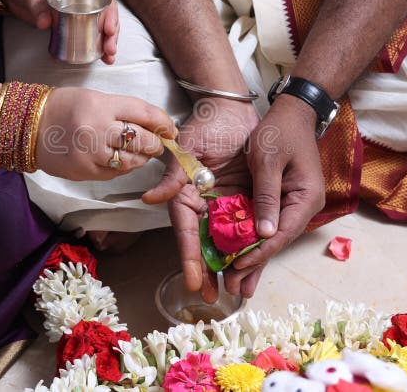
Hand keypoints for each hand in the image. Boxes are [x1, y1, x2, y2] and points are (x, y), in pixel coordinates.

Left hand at [0, 0, 119, 63]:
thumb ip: (37, 2)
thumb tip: (45, 24)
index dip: (109, 11)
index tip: (108, 29)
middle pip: (105, 11)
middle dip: (111, 32)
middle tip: (109, 49)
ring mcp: (77, 6)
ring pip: (98, 24)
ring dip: (104, 41)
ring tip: (108, 58)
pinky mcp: (69, 19)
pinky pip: (82, 32)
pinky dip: (89, 45)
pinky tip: (94, 58)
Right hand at [35, 87, 176, 179]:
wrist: (29, 127)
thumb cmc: (63, 108)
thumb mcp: (94, 98)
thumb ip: (122, 110)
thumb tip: (153, 124)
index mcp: (101, 105)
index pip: (144, 113)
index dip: (163, 122)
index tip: (169, 128)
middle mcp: (97, 129)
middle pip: (142, 140)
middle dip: (156, 143)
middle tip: (158, 143)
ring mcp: (91, 153)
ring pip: (132, 160)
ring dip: (142, 158)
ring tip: (142, 153)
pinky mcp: (86, 171)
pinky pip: (115, 172)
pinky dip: (124, 167)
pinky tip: (121, 160)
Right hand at [142, 97, 258, 300]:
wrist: (235, 110)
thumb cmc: (206, 126)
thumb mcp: (186, 148)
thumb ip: (173, 176)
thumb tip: (150, 198)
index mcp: (185, 195)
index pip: (186, 231)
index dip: (189, 257)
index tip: (193, 281)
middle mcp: (204, 205)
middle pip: (205, 243)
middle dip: (209, 271)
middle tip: (213, 297)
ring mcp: (226, 205)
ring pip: (228, 241)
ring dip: (232, 266)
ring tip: (237, 290)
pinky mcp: (247, 201)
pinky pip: (249, 228)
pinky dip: (252, 247)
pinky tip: (255, 267)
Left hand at [228, 95, 325, 295]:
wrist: (291, 113)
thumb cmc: (278, 131)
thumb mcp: (268, 161)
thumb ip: (266, 196)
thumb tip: (265, 233)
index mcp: (305, 198)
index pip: (281, 234)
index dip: (258, 253)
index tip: (236, 268)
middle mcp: (303, 206)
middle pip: (276, 241)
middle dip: (254, 264)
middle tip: (233, 289)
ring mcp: (294, 204)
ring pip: (270, 237)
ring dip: (252, 258)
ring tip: (235, 284)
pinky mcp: (282, 200)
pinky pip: (266, 224)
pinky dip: (252, 240)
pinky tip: (238, 257)